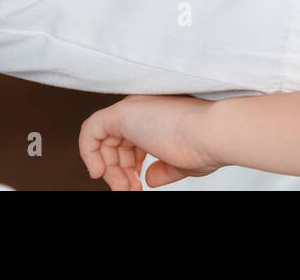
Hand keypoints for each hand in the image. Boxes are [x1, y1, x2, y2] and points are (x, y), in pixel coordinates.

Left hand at [79, 94, 220, 190]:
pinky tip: (99, 171)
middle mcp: (145, 110)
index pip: (133, 141)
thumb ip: (162, 169)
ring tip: (122, 188)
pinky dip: (88, 152)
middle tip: (128, 190)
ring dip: (109, 170)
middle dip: (119, 172)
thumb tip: (148, 178)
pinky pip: (90, 130)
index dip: (130, 166)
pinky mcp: (121, 112)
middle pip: (117, 142)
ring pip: (103, 139)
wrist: (211, 134)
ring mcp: (133, 109)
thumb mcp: (180, 163)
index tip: (136, 183)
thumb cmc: (204, 145)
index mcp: (160, 118)